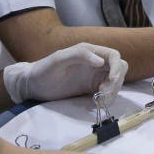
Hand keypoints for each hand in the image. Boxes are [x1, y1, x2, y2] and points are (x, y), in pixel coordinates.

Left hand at [2, 43, 127, 104]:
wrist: (33, 86)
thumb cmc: (43, 70)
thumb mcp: (59, 59)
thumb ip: (79, 55)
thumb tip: (101, 61)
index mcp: (89, 51)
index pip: (114, 55)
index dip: (117, 67)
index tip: (111, 80)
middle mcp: (95, 62)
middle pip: (119, 68)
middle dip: (116, 81)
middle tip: (103, 92)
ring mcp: (94, 75)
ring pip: (116, 81)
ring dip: (113, 90)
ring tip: (98, 98)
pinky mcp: (91, 87)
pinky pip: (108, 91)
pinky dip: (107, 98)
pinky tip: (96, 102)